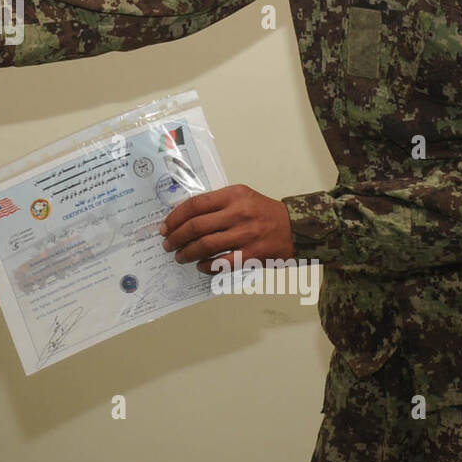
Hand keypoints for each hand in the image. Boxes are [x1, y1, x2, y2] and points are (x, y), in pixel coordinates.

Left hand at [158, 184, 294, 270]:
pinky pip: (222, 263)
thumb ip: (217, 204)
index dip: (175, 217)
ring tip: (180, 256)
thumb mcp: (242, 197)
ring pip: (206, 245)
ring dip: (187, 253)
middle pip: (196, 226)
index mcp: (233, 195)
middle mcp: (239, 213)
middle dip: (176, 237)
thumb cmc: (264, 212)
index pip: (195, 204)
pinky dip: (207, 266)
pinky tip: (200, 265)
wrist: (295, 227)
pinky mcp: (252, 254)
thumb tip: (184, 217)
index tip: (166, 226)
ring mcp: (246, 234)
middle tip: (168, 244)